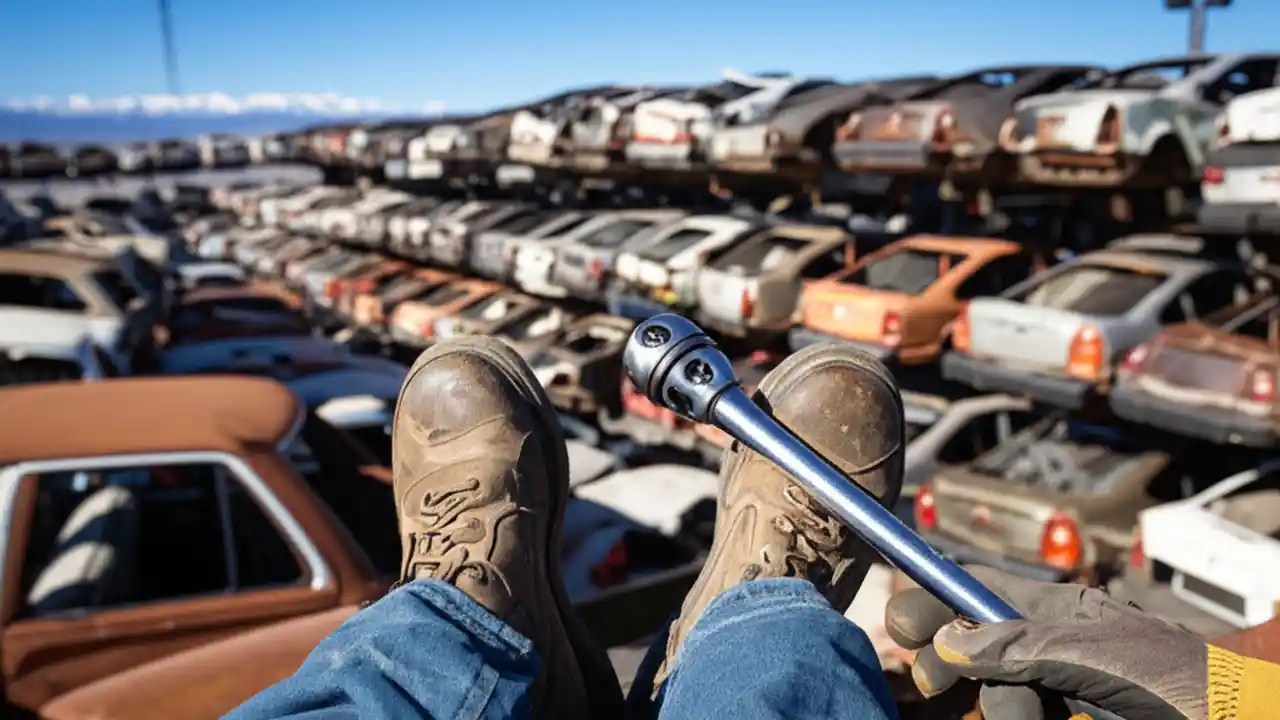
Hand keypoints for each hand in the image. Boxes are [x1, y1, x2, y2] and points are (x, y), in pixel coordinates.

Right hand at [885, 566, 1208, 719]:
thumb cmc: (1194, 683)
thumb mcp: (1105, 655)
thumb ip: (1023, 645)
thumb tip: (949, 640)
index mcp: (1060, 612)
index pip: (978, 591)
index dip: (935, 600)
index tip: (899, 623)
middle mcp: (1054, 649)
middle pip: (973, 647)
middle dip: (944, 660)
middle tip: (930, 682)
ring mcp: (1062, 692)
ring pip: (994, 695)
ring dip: (997, 708)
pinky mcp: (1064, 719)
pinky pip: (1017, 715)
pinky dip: (1013, 718)